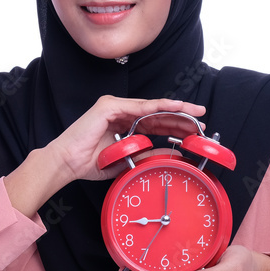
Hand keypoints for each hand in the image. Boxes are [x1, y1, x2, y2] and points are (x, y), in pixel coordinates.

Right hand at [44, 95, 205, 184]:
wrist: (68, 163)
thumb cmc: (90, 163)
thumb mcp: (127, 160)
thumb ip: (147, 155)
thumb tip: (172, 154)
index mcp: (125, 124)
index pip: (156, 122)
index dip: (176, 126)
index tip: (195, 130)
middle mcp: (121, 112)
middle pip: (157, 112)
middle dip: (181, 115)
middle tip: (202, 118)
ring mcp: (115, 107)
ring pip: (151, 106)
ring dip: (174, 109)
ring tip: (193, 112)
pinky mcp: (108, 106)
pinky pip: (138, 107)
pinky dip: (157, 106)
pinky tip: (173, 107)